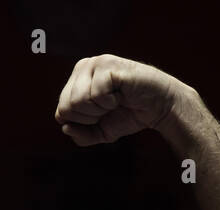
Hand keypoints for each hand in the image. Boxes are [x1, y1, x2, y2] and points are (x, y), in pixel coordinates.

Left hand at [54, 55, 190, 145]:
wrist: (158, 107)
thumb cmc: (129, 115)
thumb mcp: (100, 132)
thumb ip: (80, 135)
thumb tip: (65, 127)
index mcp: (76, 81)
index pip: (61, 112)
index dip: (82, 123)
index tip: (101, 115)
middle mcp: (83, 67)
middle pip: (67, 108)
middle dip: (90, 117)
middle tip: (109, 108)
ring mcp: (95, 63)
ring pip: (78, 101)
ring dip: (100, 109)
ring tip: (115, 100)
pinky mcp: (108, 64)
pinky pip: (95, 95)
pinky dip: (110, 102)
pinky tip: (121, 94)